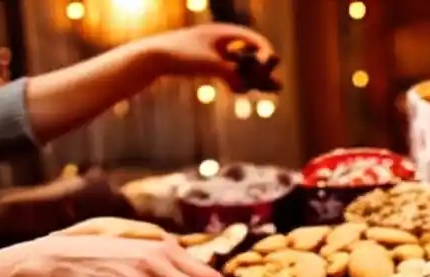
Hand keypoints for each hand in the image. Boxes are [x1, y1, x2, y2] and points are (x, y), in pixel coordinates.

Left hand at [137, 23, 274, 84]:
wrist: (153, 57)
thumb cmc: (181, 55)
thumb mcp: (209, 65)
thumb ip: (231, 74)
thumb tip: (245, 88)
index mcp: (224, 32)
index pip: (255, 40)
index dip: (265, 55)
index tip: (268, 69)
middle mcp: (223, 40)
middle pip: (251, 55)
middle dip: (264, 71)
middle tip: (277, 85)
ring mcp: (216, 52)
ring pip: (241, 66)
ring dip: (253, 79)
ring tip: (267, 91)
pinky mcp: (208, 63)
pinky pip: (229, 72)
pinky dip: (236, 81)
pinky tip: (239, 92)